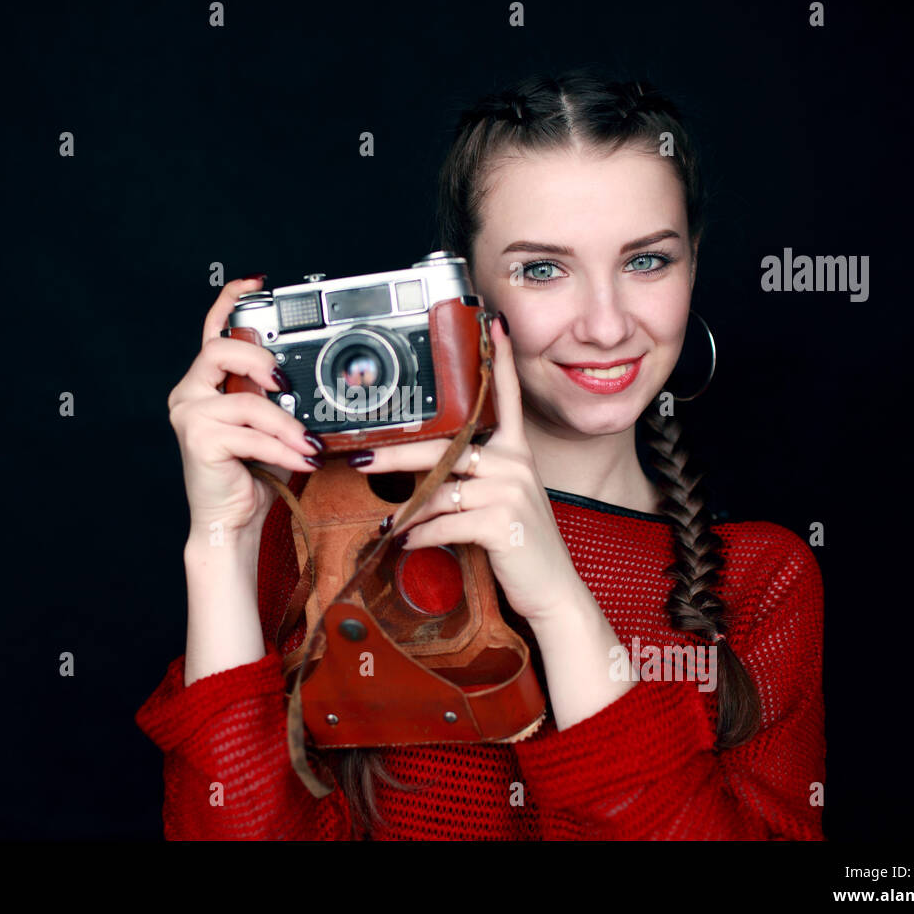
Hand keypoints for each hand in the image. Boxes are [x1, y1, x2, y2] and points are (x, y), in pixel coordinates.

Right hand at [167, 276, 324, 543]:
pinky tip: (303, 461)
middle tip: (289, 386)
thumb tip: (320, 382)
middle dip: (261, 361)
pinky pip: (250, 435)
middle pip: (220, 349)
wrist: (231, 522)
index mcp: (206, 383)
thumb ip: (282, 400)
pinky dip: (283, 449)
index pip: (213, 330)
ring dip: (286, 425)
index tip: (256, 282)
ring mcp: (189, 415)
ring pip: (246, 402)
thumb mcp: (273, 426)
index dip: (231, 301)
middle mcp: (189, 392)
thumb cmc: (253, 474)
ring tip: (310, 444)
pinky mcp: (197, 440)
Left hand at [351, 315, 587, 627]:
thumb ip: (475, 478)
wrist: (551, 588)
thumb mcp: (505, 500)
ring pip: (439, 490)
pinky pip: (444, 523)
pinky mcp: (502, 522)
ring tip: (388, 523)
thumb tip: (425, 474)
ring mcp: (510, 491)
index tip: (493, 325)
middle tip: (362, 459)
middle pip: (445, 448)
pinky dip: (421, 536)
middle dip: (397, 456)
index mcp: (518, 452)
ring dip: (407, 511)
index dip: (502, 361)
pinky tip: (408, 544)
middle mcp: (516, 463)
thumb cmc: (521, 543)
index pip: (509, 399)